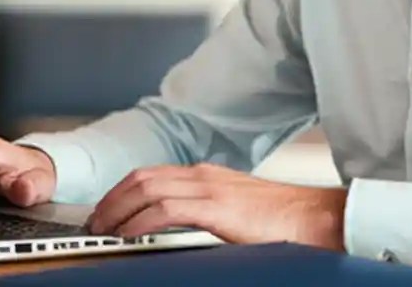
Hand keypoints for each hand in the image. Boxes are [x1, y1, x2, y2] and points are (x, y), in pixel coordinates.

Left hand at [85, 163, 347, 249]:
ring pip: (147, 189)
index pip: (151, 175)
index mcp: (206, 176)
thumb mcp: (235, 211)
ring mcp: (209, 188)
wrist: (317, 218)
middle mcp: (203, 175)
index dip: (122, 191)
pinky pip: (165, 210)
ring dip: (118, 210)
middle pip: (141, 177)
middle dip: (111, 199)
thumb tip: (178, 231)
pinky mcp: (217, 207)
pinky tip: (129, 235)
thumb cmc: (284, 221)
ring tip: (103, 230)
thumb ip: (206, 214)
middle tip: (94, 222)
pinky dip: (141, 221)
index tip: (106, 210)